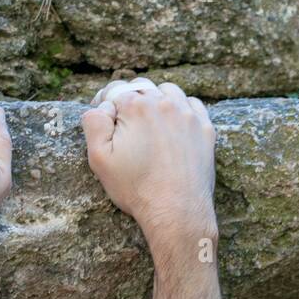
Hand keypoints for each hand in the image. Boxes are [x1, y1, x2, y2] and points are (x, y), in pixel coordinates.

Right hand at [81, 78, 216, 249]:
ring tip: (149, 121)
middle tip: (124, 123)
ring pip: (168, 92)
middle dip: (129, 100)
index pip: (115, 91)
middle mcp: (164, 103)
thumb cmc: (135, 187)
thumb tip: (102, 106)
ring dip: (156, 100)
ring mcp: (187, 114)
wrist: (176, 210)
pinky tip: (173, 126)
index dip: (104, 103)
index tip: (104, 118)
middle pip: (141, 88)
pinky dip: (180, 109)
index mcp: (135, 107)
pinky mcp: (204, 128)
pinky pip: (191, 105)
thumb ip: (94, 123)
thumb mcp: (99, 158)